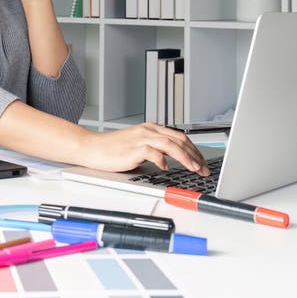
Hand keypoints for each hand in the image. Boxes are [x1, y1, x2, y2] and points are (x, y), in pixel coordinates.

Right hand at [82, 123, 209, 175]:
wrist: (93, 148)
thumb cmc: (114, 149)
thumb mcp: (139, 145)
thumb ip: (155, 148)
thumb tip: (173, 159)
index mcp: (151, 128)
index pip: (180, 136)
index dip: (194, 150)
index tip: (202, 162)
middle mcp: (148, 130)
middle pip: (179, 140)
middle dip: (195, 155)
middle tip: (204, 168)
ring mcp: (141, 138)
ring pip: (171, 144)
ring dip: (185, 157)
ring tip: (194, 168)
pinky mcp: (134, 148)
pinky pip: (153, 152)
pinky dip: (163, 160)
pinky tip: (166, 168)